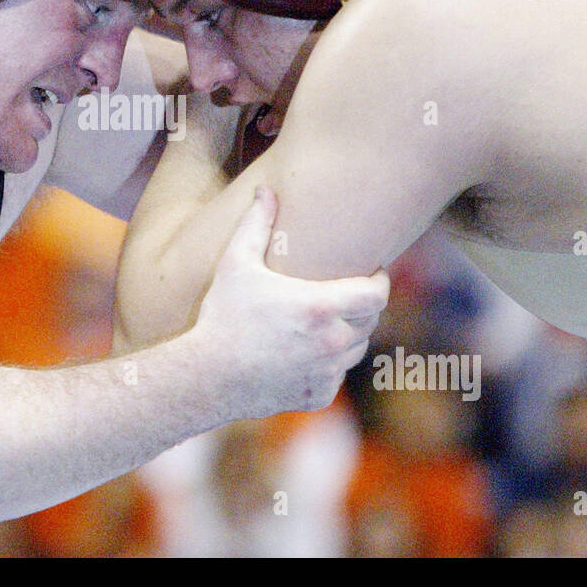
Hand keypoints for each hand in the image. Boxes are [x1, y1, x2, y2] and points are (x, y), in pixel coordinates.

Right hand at [190, 185, 389, 418]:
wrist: (207, 377)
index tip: (371, 272)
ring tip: (326, 320)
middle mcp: (332, 342)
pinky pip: (336, 374)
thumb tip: (266, 190)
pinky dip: (328, 363)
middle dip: (362, 305)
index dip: (379, 281)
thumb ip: (255, 224)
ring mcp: (328, 373)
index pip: (377, 294)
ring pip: (355, 349)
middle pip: (370, 320)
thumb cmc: (222, 316)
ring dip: (348, 333)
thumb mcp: (236, 264)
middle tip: (345, 293)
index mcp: (321, 307)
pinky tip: (306, 351)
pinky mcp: (319, 396)